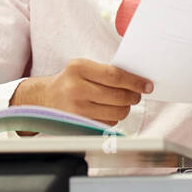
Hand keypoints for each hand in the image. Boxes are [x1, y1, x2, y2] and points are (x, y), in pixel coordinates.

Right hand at [13, 59, 151, 125]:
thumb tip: (138, 81)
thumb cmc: (70, 81)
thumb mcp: (83, 67)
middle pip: (118, 96)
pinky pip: (108, 123)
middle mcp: (76, 88)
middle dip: (133, 96)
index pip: (115, 76)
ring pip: (116, 112)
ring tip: (122, 102)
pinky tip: (108, 111)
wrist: (44, 98)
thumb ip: (107, 71)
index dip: (135, 82)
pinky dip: (114, 118)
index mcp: (78, 68)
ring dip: (125, 108)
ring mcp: (76, 109)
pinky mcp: (79, 124)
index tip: (147, 85)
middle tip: (136, 94)